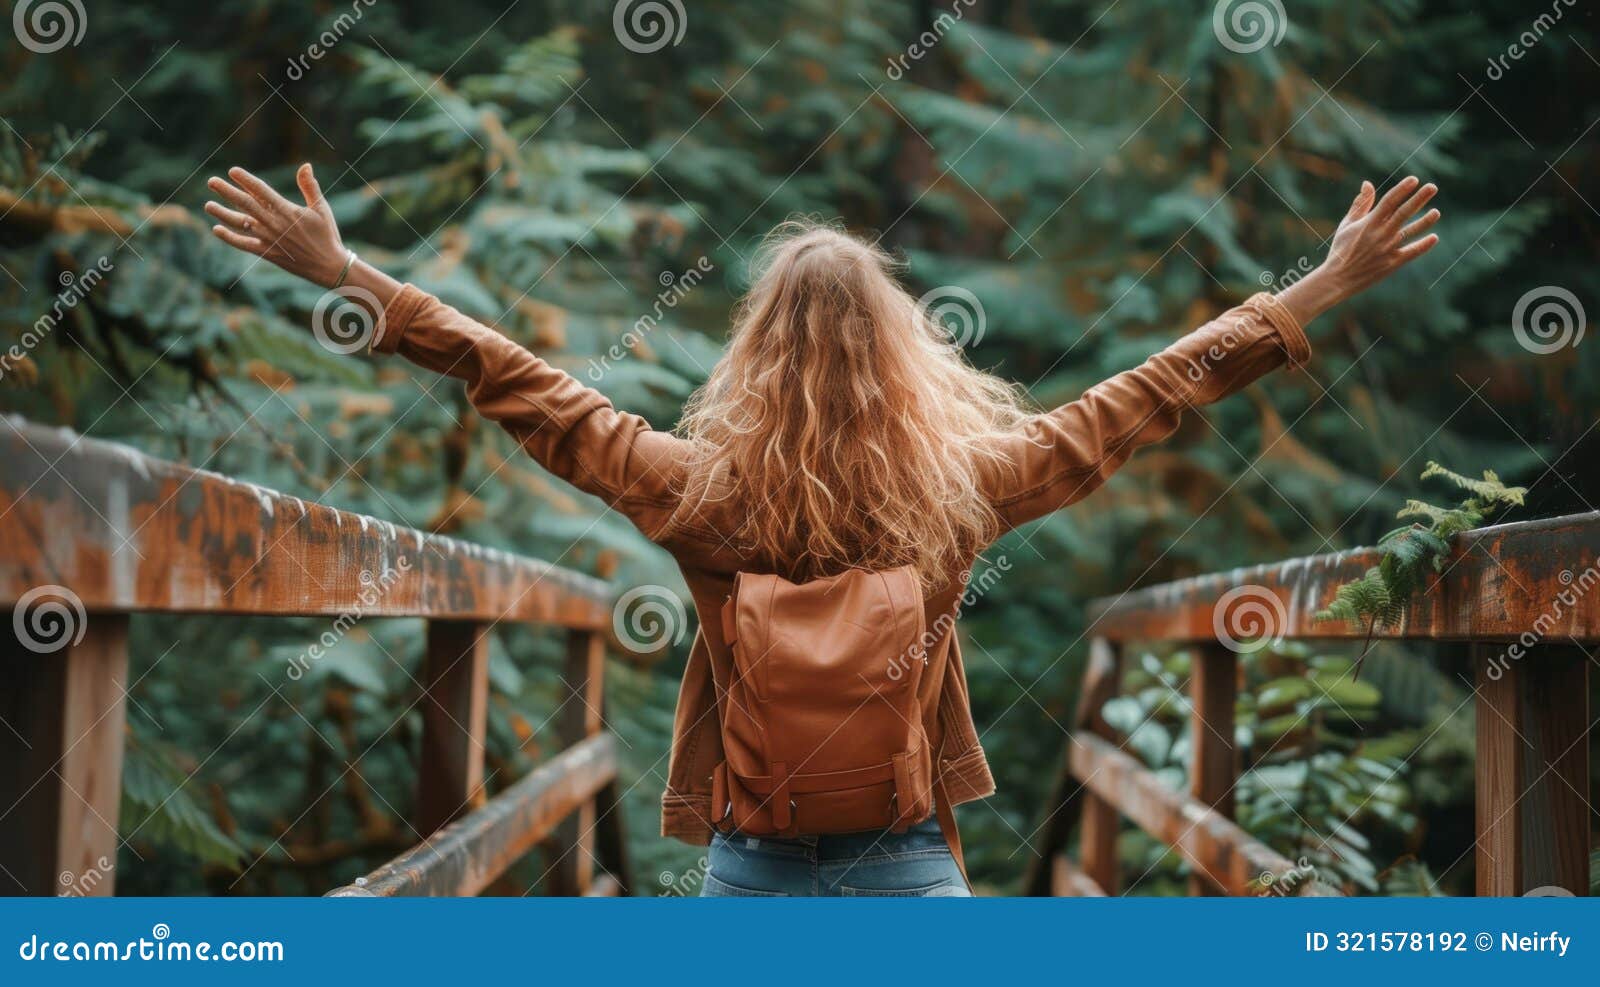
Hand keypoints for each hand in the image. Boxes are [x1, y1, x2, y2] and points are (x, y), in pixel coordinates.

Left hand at [206, 164, 348, 287]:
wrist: (329, 266)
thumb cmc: (327, 235)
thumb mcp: (321, 208)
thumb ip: (309, 186)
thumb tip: (305, 165)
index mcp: (287, 211)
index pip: (261, 191)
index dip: (246, 180)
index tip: (233, 171)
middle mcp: (274, 224)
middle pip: (245, 204)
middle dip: (227, 191)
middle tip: (211, 181)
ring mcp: (269, 239)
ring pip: (240, 223)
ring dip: (222, 213)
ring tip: (208, 205)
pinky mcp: (267, 253)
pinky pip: (244, 244)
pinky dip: (230, 237)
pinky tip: (217, 229)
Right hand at [1277, 176, 1440, 326]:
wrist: (1337, 279)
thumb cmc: (1341, 249)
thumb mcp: (1347, 224)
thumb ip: (1360, 204)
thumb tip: (1368, 183)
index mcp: (1368, 223)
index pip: (1389, 201)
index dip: (1402, 189)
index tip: (1414, 180)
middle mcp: (1380, 234)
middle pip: (1403, 212)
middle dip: (1419, 199)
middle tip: (1433, 187)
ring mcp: (1387, 249)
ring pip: (1410, 231)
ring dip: (1425, 221)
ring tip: (1436, 212)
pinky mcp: (1392, 263)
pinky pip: (1412, 252)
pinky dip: (1423, 245)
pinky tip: (1434, 237)